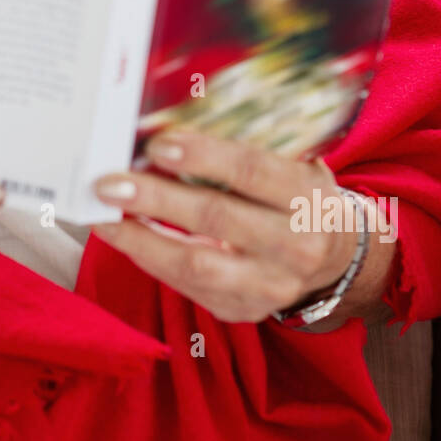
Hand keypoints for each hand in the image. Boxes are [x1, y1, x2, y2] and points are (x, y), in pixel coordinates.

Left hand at [91, 128, 361, 323]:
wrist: (336, 258)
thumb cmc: (297, 198)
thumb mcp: (291, 167)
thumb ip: (241, 153)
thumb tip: (166, 130)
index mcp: (306, 197)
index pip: (251, 171)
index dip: (202, 157)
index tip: (157, 145)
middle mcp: (294, 245)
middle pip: (217, 218)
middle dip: (156, 199)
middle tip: (110, 184)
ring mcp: (270, 285)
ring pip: (196, 264)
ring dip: (141, 239)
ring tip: (104, 217)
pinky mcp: (244, 310)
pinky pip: (188, 287)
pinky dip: (150, 259)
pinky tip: (125, 238)